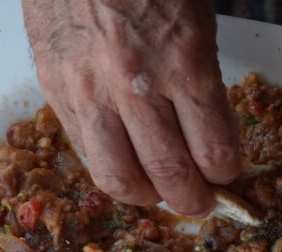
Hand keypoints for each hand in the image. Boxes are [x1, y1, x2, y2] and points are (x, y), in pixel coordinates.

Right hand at [21, 0, 240, 216]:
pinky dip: (108, 166)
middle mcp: (136, 85)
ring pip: (119, 178)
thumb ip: (200, 78)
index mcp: (184, 62)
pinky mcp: (54, 88)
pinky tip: (124, 162)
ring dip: (147, 197)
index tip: (226, 174)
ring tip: (159, 194)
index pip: (214, 149)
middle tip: (199, 202)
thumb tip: (208, 133)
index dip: (225, 173)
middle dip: (191, 199)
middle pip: (169, 174)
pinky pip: (84, 150)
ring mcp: (89, 89)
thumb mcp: (195, 19)